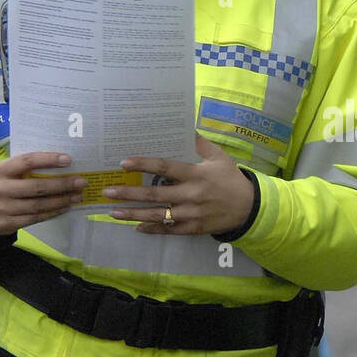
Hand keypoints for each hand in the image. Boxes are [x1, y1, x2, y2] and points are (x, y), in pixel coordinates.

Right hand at [0, 152, 84, 235]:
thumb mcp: (3, 172)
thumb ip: (23, 168)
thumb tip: (58, 162)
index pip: (26, 162)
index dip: (48, 160)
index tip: (68, 160)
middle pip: (37, 187)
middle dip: (62, 184)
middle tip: (81, 182)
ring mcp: (2, 208)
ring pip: (39, 205)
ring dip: (61, 200)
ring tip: (77, 196)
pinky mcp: (6, 224)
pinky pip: (35, 218)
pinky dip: (53, 212)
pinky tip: (65, 207)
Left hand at [102, 134, 254, 234]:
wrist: (249, 207)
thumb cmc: (231, 178)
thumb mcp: (219, 157)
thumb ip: (200, 143)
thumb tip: (184, 126)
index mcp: (196, 174)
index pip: (165, 167)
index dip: (143, 164)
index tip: (123, 163)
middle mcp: (191, 195)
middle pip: (155, 194)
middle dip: (129, 194)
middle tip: (107, 191)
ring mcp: (192, 214)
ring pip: (159, 215)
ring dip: (134, 214)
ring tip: (113, 212)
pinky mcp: (194, 228)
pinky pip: (170, 230)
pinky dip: (153, 229)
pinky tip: (137, 227)